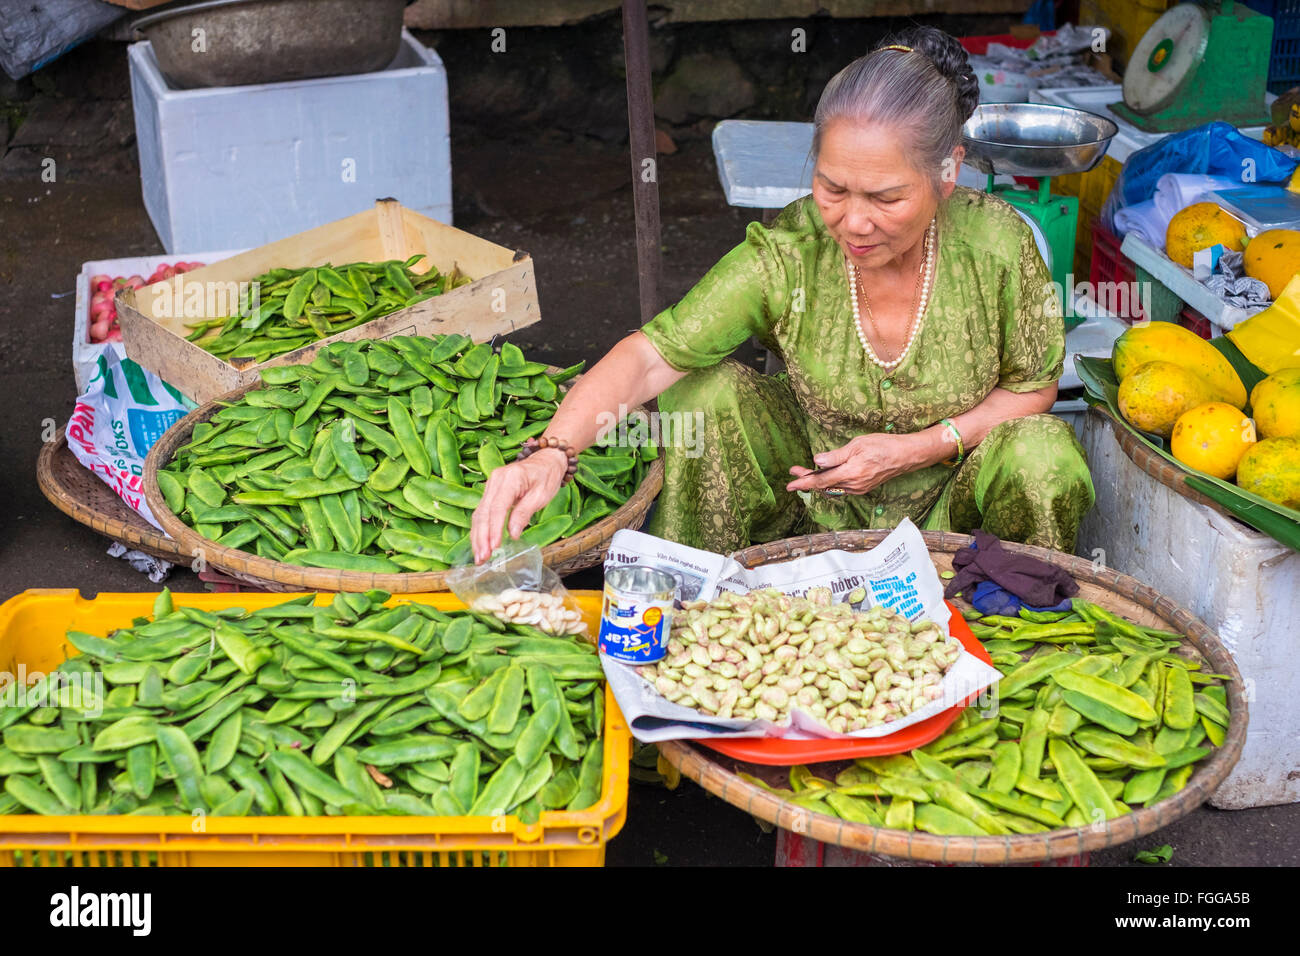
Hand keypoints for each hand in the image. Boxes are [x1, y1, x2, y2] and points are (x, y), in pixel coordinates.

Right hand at [470, 449, 567, 563]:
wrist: (546, 459)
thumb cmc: (547, 476)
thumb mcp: (542, 495)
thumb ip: (525, 513)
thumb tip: (513, 534)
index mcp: (510, 478)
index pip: (497, 507)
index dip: (494, 529)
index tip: (494, 547)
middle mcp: (496, 480)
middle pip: (483, 512)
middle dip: (481, 537)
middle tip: (482, 558)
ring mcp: (491, 485)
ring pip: (479, 514)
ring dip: (478, 537)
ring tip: (480, 557)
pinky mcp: (491, 491)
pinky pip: (482, 512)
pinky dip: (480, 529)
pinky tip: (480, 544)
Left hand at [786, 433, 919, 495]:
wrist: (906, 455)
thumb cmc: (883, 446)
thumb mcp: (857, 445)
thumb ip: (836, 456)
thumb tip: (817, 461)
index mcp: (851, 473)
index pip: (821, 481)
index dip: (804, 483)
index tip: (790, 484)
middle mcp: (854, 485)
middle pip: (824, 486)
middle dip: (807, 479)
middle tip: (794, 471)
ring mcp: (859, 488)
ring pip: (832, 487)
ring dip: (818, 480)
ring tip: (805, 472)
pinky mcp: (863, 488)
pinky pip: (841, 487)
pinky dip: (830, 482)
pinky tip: (825, 475)